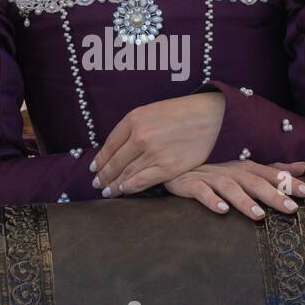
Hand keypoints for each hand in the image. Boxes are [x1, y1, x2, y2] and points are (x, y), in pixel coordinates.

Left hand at [89, 94, 225, 194]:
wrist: (210, 115)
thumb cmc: (179, 114)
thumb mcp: (150, 112)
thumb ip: (131, 129)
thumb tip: (113, 151)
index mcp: (134, 120)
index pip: (109, 146)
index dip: (99, 160)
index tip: (94, 169)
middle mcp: (141, 136)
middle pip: (115, 163)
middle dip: (103, 176)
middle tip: (97, 184)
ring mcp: (155, 153)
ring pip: (126, 175)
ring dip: (113, 185)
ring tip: (107, 191)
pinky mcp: (169, 168)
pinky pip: (142, 182)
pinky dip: (130, 188)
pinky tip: (124, 190)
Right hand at [164, 158, 304, 219]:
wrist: (176, 168)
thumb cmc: (215, 173)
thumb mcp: (246, 170)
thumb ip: (274, 170)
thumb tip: (303, 166)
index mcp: (245, 168)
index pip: (270, 174)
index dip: (288, 182)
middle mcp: (230, 171)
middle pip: (254, 182)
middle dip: (273, 194)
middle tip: (290, 208)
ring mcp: (210, 177)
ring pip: (230, 187)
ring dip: (244, 200)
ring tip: (259, 215)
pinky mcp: (190, 184)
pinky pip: (201, 191)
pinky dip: (211, 200)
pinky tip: (221, 210)